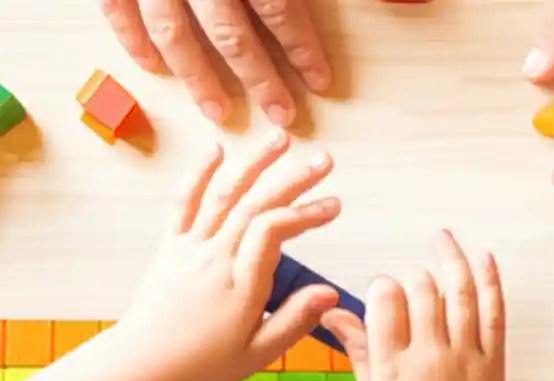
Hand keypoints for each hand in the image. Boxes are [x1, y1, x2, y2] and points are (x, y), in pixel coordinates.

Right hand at [99, 0, 331, 125]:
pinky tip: (151, 66)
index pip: (278, 9)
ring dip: (198, 77)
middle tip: (283, 115)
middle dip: (259, 79)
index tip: (321, 81)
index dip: (301, 48)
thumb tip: (354, 5)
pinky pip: (118, 11)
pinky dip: (133, 40)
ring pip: (174, 32)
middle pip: (230, 34)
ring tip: (220, 113)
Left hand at [119, 132, 341, 380]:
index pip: (273, 232)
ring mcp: (191, 247)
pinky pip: (184, 202)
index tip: (334, 205)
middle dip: (292, 178)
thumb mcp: (258, 352)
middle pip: (255, 205)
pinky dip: (199, 173)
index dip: (305, 213)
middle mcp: (215, 257)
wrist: (142, 363)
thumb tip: (331, 293)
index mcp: (240, 284)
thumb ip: (295, 320)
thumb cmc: (203, 363)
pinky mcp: (173, 245)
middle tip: (324, 160)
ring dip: (253, 163)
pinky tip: (216, 150)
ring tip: (280, 139)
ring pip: (224, 195)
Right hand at [322, 231, 508, 380]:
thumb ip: (359, 353)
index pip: (385, 301)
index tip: (383, 293)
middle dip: (412, 275)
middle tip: (410, 282)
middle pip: (421, 290)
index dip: (382, 287)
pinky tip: (483, 256)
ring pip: (459, 292)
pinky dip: (490, 280)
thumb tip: (333, 312)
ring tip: (442, 236)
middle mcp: (430, 357)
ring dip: (451, 257)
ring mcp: (466, 357)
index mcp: (393, 368)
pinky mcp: (494, 361)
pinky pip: (494, 312)